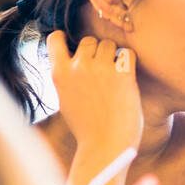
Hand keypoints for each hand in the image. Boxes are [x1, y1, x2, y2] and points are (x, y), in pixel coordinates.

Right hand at [46, 31, 142, 155]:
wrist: (104, 146)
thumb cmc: (87, 128)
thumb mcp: (66, 100)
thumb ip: (67, 77)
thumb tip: (73, 59)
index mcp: (59, 74)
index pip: (55, 39)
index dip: (65, 38)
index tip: (73, 45)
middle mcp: (78, 67)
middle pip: (89, 40)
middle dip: (96, 52)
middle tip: (102, 72)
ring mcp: (100, 69)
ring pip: (108, 44)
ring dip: (113, 56)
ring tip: (115, 78)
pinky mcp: (122, 74)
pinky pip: (127, 53)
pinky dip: (128, 62)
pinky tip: (127, 78)